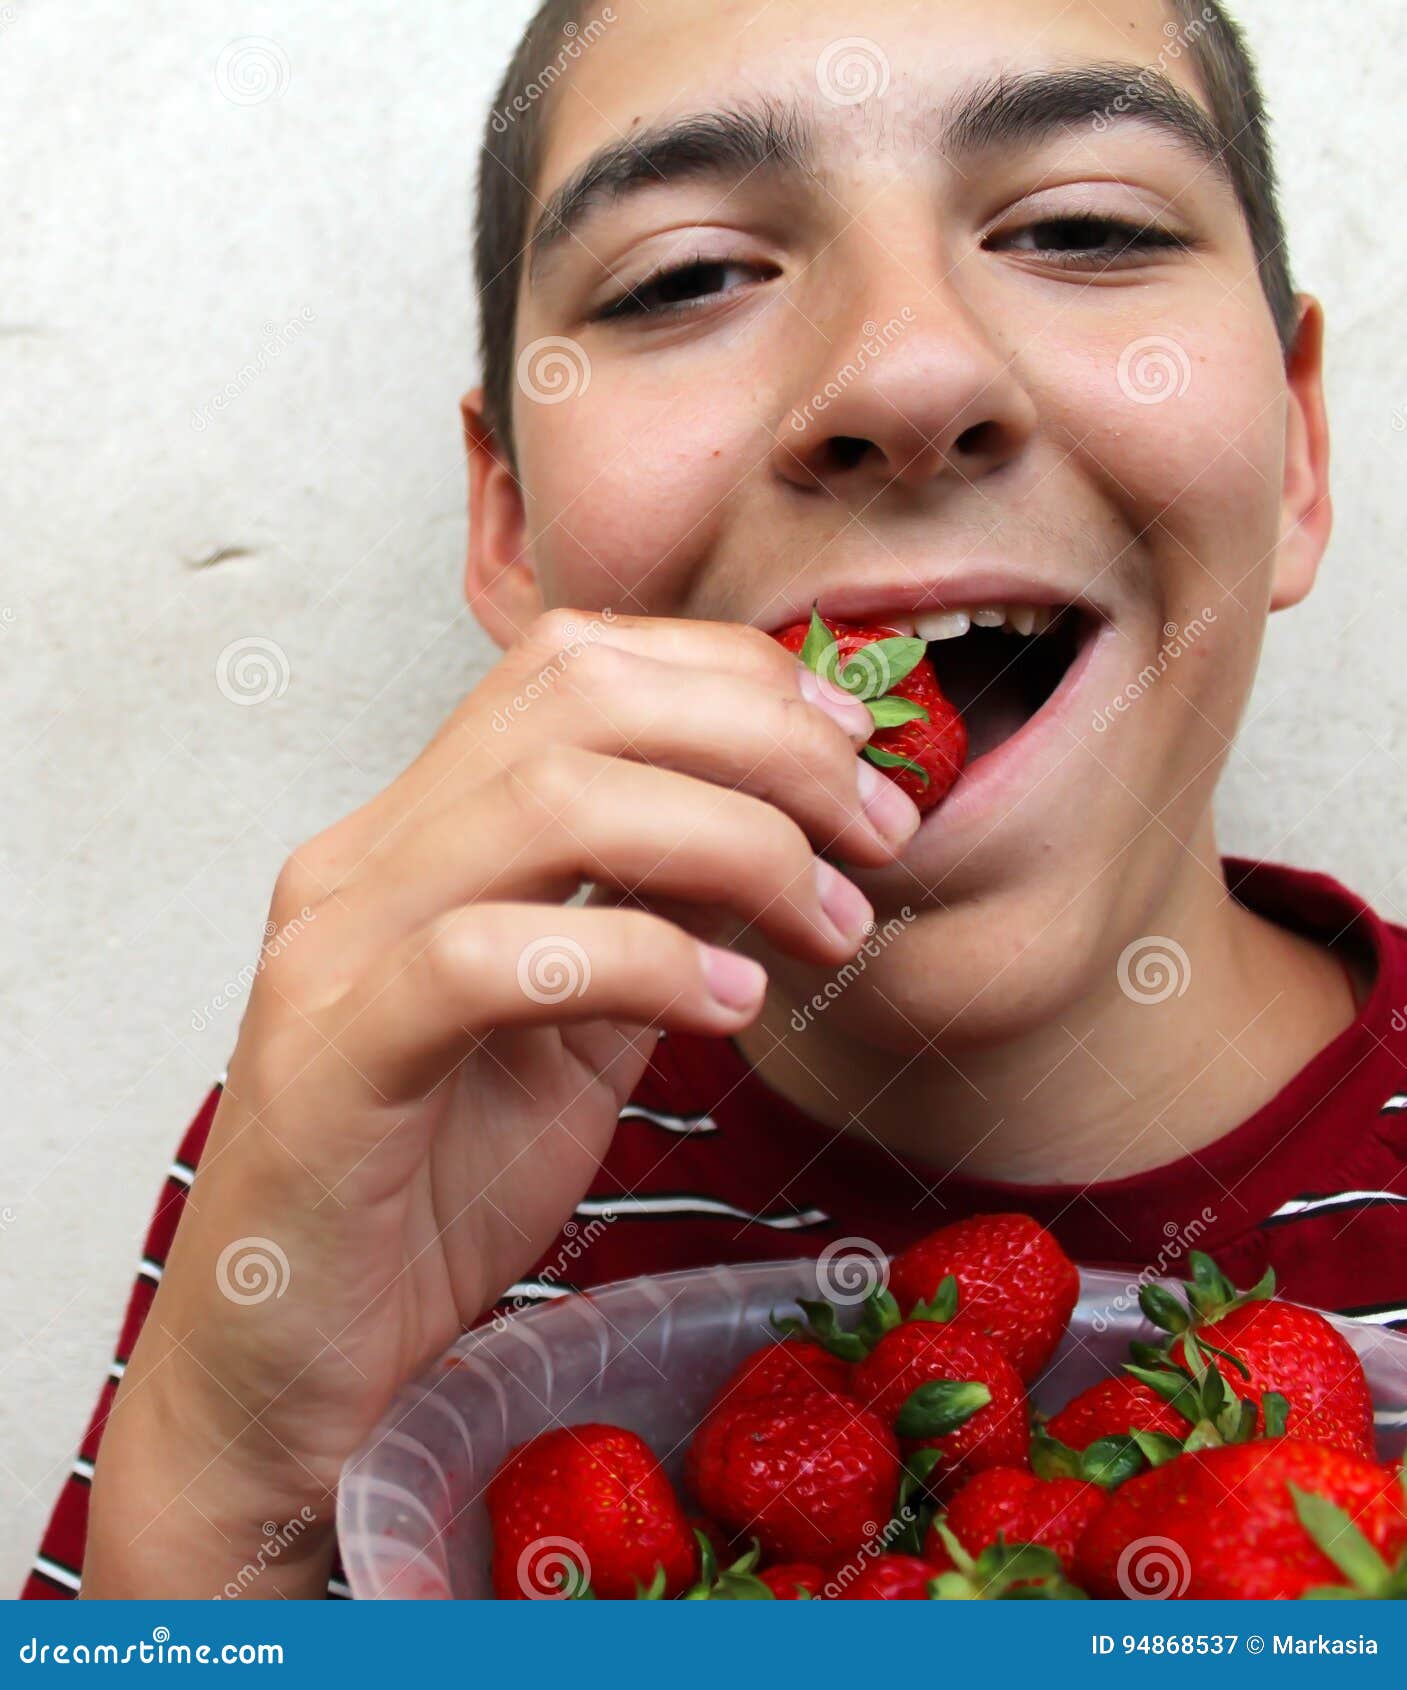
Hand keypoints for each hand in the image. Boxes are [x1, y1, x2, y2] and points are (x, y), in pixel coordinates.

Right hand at [84, 611, 920, 1595]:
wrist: (297, 1361)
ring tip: (832, 924)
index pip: (576, 664)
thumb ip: (652, 916)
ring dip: (736, 842)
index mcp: (422, 830)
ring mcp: (336, 948)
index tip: (857, 745)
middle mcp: (367, 858)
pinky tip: (731, 1003)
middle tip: (879, 828)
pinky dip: (640, 959)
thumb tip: (784, 830)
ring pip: (549, 802)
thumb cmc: (435, 1192)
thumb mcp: (580, 1030)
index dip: (734, 675)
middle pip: (578, 698)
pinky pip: (488, 958)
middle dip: (765, 740)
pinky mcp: (332, 1056)